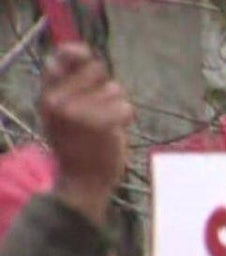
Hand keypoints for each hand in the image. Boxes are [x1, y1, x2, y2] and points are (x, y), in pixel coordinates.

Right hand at [39, 43, 132, 226]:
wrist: (82, 181)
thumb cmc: (77, 146)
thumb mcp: (61, 114)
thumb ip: (68, 86)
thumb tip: (83, 52)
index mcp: (47, 97)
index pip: (61, 58)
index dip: (78, 53)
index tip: (85, 55)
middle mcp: (60, 101)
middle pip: (98, 70)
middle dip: (104, 87)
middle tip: (98, 110)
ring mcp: (80, 112)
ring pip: (115, 89)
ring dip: (116, 106)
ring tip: (104, 126)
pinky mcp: (102, 123)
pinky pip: (126, 106)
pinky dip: (126, 118)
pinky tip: (114, 132)